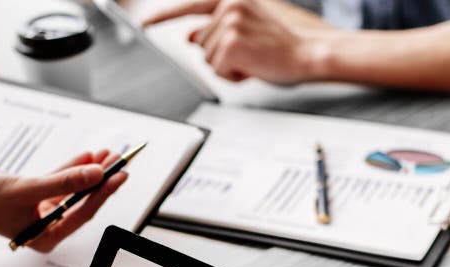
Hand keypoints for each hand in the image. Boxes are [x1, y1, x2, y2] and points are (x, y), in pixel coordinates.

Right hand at [0, 150, 126, 251]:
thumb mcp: (26, 190)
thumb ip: (63, 182)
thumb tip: (95, 173)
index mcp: (46, 237)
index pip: (83, 213)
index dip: (103, 192)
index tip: (120, 175)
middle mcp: (45, 227)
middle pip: (82, 202)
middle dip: (101, 181)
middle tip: (121, 162)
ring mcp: (39, 211)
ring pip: (72, 190)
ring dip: (89, 172)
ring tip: (109, 155)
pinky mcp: (30, 194)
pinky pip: (58, 181)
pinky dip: (72, 168)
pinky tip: (88, 156)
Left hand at [144, 0, 327, 83]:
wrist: (305, 54)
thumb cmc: (279, 46)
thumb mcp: (243, 33)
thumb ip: (214, 31)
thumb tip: (190, 35)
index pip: (190, 5)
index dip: (163, 16)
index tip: (144, 24)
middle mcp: (228, 6)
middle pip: (200, 43)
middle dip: (219, 56)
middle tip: (249, 56)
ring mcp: (228, 23)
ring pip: (207, 58)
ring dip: (227, 67)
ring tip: (253, 61)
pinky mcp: (230, 44)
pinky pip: (217, 71)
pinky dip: (233, 76)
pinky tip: (251, 68)